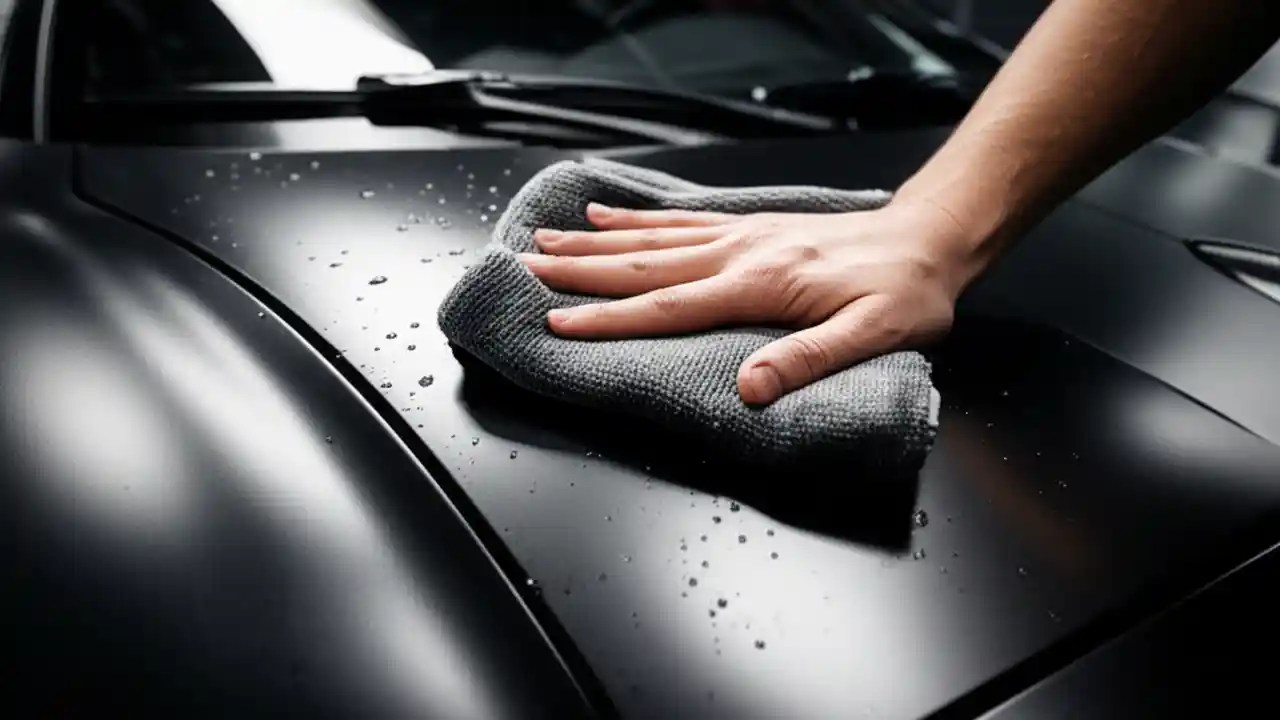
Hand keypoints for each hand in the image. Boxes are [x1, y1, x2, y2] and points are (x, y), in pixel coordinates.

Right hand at [519, 200, 980, 404]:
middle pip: (644, 267)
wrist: (929, 238)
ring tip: (547, 240)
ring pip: (653, 241)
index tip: (559, 319)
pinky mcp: (749, 228)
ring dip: (596, 243)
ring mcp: (740, 236)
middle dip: (581, 271)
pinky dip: (638, 219)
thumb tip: (749, 389)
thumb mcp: (873, 334)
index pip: (669, 307)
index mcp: (760, 285)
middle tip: (526, 270)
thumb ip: (808, 359)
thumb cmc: (906, 292)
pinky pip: (681, 219)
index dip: (610, 318)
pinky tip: (608, 214)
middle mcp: (740, 254)